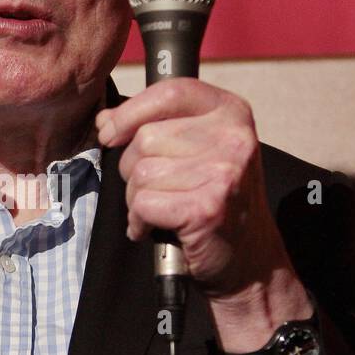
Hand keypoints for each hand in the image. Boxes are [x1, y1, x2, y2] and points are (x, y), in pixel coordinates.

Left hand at [96, 79, 320, 354]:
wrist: (249, 262)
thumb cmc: (215, 202)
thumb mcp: (199, 150)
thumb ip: (158, 126)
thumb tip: (105, 121)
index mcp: (231, 113)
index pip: (168, 91)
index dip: (130, 112)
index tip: (112, 133)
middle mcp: (232, 137)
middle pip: (145, 137)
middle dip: (134, 169)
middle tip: (160, 190)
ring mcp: (223, 172)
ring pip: (139, 173)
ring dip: (137, 199)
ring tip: (163, 210)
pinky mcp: (207, 207)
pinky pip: (142, 204)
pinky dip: (140, 222)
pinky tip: (157, 228)